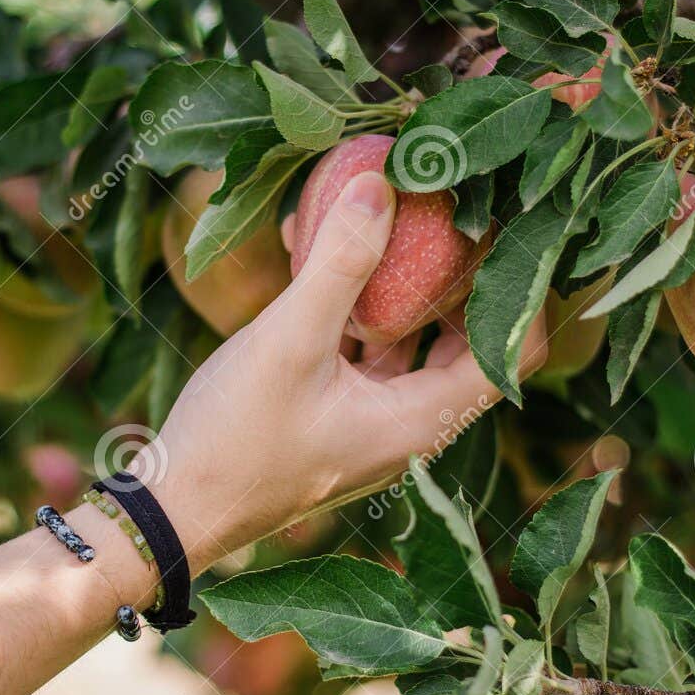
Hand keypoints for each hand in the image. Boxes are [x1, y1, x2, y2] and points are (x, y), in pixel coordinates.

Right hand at [136, 170, 544, 570]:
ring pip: (414, 340)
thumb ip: (339, 264)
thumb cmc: (236, 440)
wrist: (175, 511)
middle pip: (469, 339)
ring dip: (403, 283)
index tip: (498, 229)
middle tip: (448, 208)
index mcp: (423, 420)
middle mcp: (411, 424)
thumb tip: (382, 184)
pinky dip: (356, 303)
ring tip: (385, 215)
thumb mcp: (290, 341)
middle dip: (461, 274)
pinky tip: (319, 249)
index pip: (516, 353)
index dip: (519, 290)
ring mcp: (373, 419)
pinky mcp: (335, 412)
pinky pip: (365, 348)